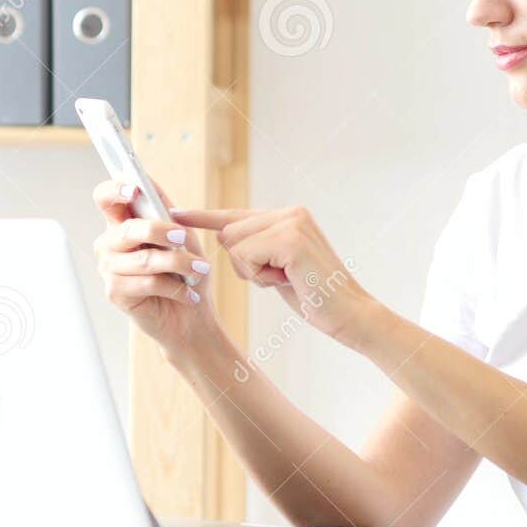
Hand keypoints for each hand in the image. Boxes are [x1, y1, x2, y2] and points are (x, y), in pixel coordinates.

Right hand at [90, 177, 218, 354]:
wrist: (189, 314)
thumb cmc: (184, 271)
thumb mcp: (181, 234)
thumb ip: (163, 209)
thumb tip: (148, 182)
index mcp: (120, 223)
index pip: (104, 198)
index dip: (115, 190)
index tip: (134, 189)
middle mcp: (109, 244)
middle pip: (128, 230)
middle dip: (160, 231)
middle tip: (182, 238)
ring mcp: (108, 269)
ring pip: (144, 259)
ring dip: (178, 263)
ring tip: (200, 269)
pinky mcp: (115, 292)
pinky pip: (147, 283)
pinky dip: (175, 288)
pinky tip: (189, 294)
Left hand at [170, 205, 372, 342]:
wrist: (350, 314)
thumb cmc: (314, 296)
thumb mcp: (278, 266)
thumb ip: (255, 247)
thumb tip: (222, 235)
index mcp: (287, 215)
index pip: (235, 214)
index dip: (203, 216)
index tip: (176, 212)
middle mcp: (290, 212)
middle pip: (229, 233)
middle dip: (245, 264)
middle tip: (280, 277)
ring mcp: (291, 222)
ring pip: (235, 246)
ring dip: (253, 272)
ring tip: (287, 278)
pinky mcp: (290, 239)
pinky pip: (245, 256)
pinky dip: (260, 276)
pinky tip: (288, 280)